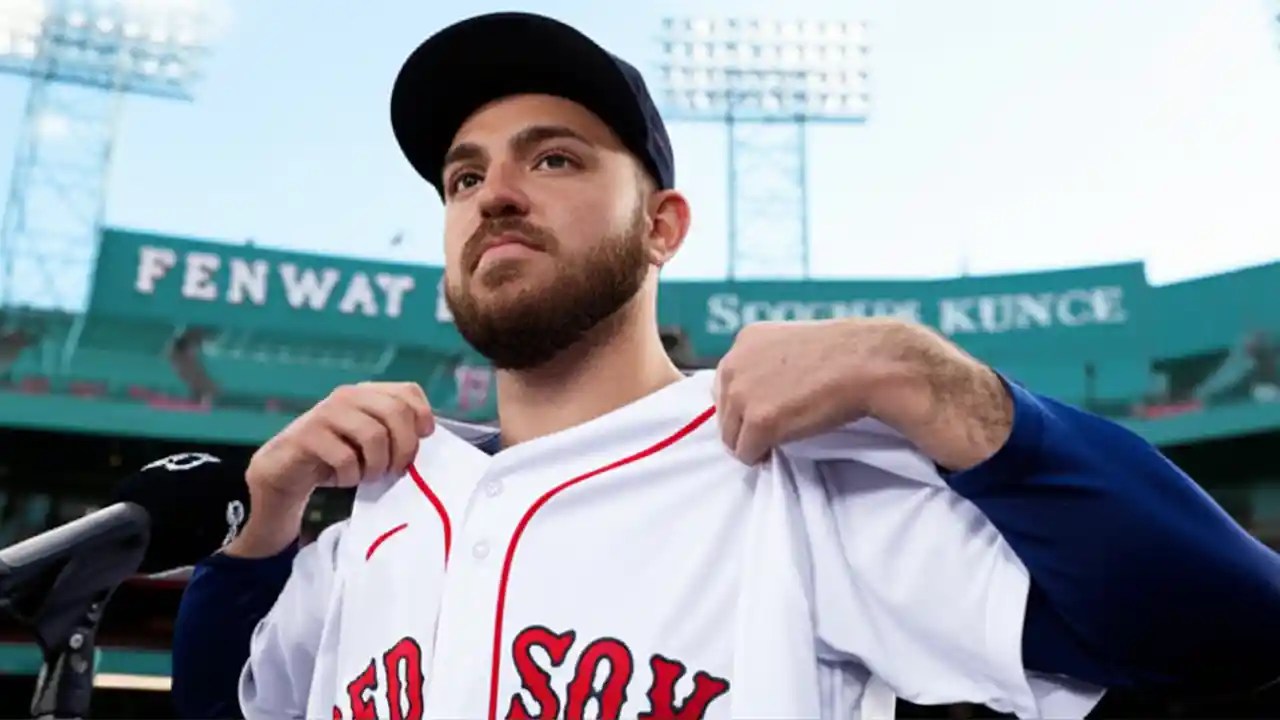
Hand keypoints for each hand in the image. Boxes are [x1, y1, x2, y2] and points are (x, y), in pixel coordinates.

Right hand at [227, 382, 433, 556]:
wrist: (285, 472)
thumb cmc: (336, 458)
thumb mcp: (371, 443)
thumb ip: (396, 433)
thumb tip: (428, 438)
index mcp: (367, 393)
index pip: (408, 391)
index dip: (423, 416)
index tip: (423, 440)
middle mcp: (348, 395)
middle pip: (396, 412)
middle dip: (404, 448)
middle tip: (397, 470)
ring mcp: (327, 413)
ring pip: (374, 435)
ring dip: (378, 465)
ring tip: (369, 476)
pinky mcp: (308, 435)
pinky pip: (346, 457)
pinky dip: (352, 475)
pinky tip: (345, 478)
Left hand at [713, 319, 1011, 469]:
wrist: (870, 363)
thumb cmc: (844, 355)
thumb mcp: (797, 346)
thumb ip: (771, 363)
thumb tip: (762, 392)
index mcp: (746, 340)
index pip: (726, 383)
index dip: (747, 403)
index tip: (772, 410)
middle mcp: (735, 363)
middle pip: (724, 412)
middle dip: (745, 425)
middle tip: (781, 427)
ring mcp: (743, 393)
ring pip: (731, 436)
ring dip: (754, 443)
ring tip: (786, 437)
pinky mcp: (757, 421)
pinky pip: (746, 454)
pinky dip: (762, 457)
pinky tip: (785, 447)